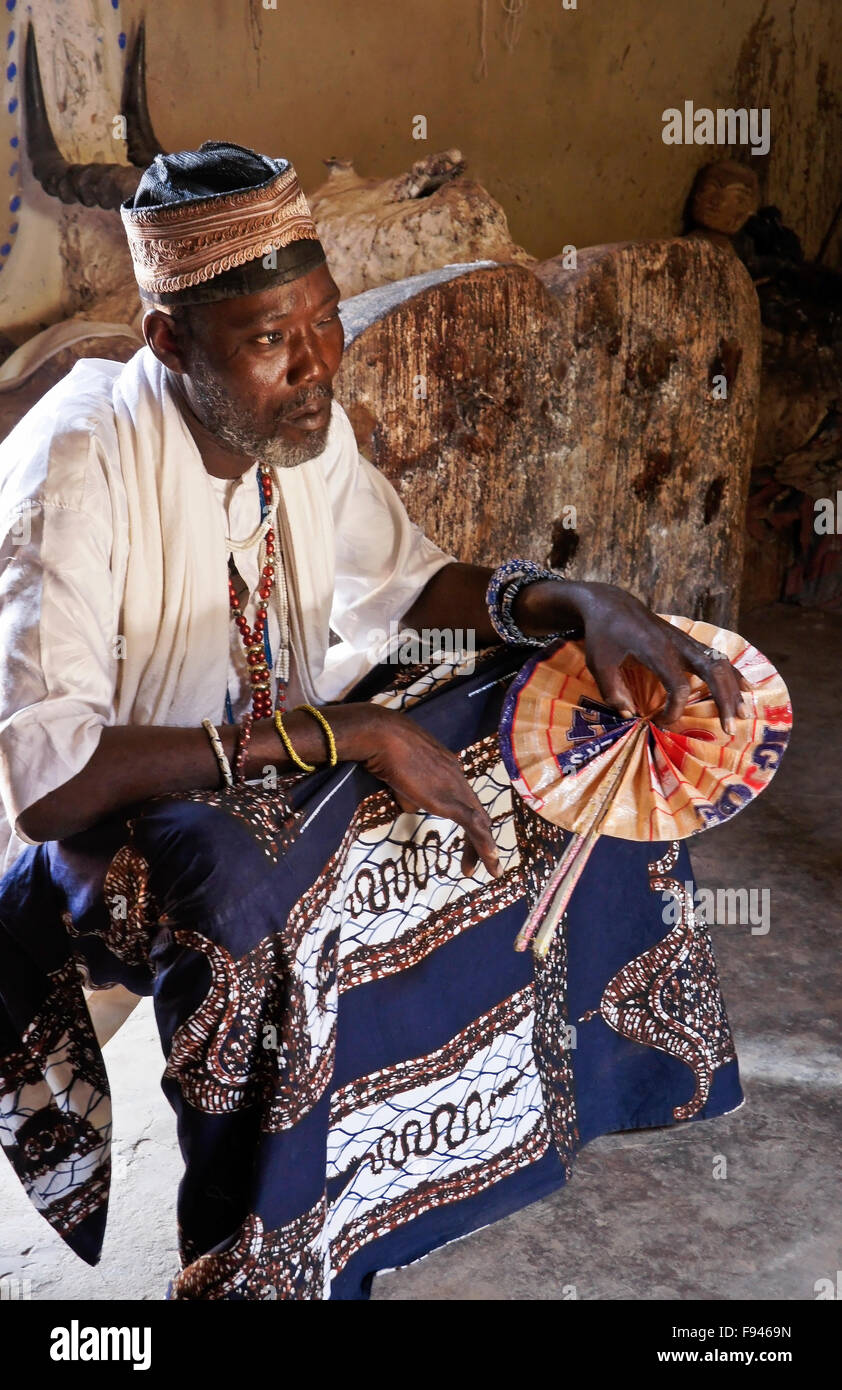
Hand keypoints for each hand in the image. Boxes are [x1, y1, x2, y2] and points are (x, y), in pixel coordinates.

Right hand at [360, 708, 501, 878]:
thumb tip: (411, 809)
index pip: (465, 801)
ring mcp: (456, 788)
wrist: (384, 737)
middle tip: (478, 863)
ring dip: (487, 848)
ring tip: (493, 870)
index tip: (465, 842)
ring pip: (480, 822)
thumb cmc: (386, 752)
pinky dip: (484, 844)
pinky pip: (474, 825)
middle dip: (480, 840)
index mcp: (449, 770)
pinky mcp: (449, 799)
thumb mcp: (401, 777)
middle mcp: (458, 778)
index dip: (468, 823)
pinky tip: (490, 860)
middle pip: (477, 814)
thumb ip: (411, 795)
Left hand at [537, 580, 749, 732]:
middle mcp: (676, 644)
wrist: (611, 602)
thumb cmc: (603, 633)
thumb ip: (612, 693)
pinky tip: (745, 688)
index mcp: (656, 650)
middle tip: (729, 728)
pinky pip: (715, 657)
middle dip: (724, 700)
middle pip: (712, 672)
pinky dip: (732, 673)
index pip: (678, 686)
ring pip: (719, 663)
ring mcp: (685, 640)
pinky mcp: (686, 641)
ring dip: (733, 689)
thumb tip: (629, 716)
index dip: (674, 710)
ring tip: (744, 713)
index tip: (661, 722)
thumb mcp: (599, 663)